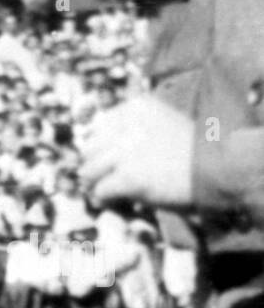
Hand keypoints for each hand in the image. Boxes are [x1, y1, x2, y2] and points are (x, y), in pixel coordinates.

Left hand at [78, 96, 194, 209]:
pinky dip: (106, 199)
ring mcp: (126, 151)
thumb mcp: (161, 124)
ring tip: (115, 190)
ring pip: (88, 171)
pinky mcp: (127, 176)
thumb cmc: (192, 150)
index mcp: (136, 107)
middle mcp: (127, 125)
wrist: (219, 168)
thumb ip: (130, 130)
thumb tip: (91, 152)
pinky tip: (120, 200)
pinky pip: (99, 191)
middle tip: (111, 178)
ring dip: (98, 184)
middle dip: (96, 166)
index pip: (97, 126)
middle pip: (88, 149)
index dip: (102, 147)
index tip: (115, 160)